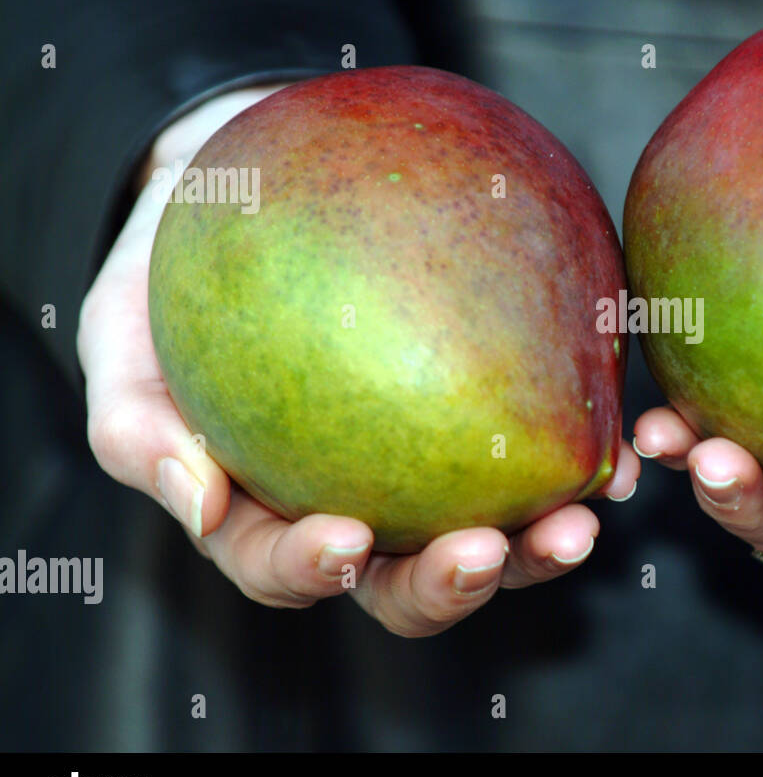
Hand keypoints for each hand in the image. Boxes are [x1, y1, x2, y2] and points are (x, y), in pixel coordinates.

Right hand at [77, 84, 638, 635]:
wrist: (243, 195)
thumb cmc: (169, 278)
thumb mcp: (120, 342)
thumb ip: (139, 426)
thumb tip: (195, 500)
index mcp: (271, 514)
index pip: (292, 567)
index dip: (317, 569)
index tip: (347, 537)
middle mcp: (363, 505)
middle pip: (410, 577)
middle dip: (456, 582)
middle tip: (495, 548)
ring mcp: (431, 467)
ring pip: (495, 531)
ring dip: (542, 543)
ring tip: (585, 514)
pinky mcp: (490, 414)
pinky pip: (542, 445)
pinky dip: (585, 453)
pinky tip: (627, 447)